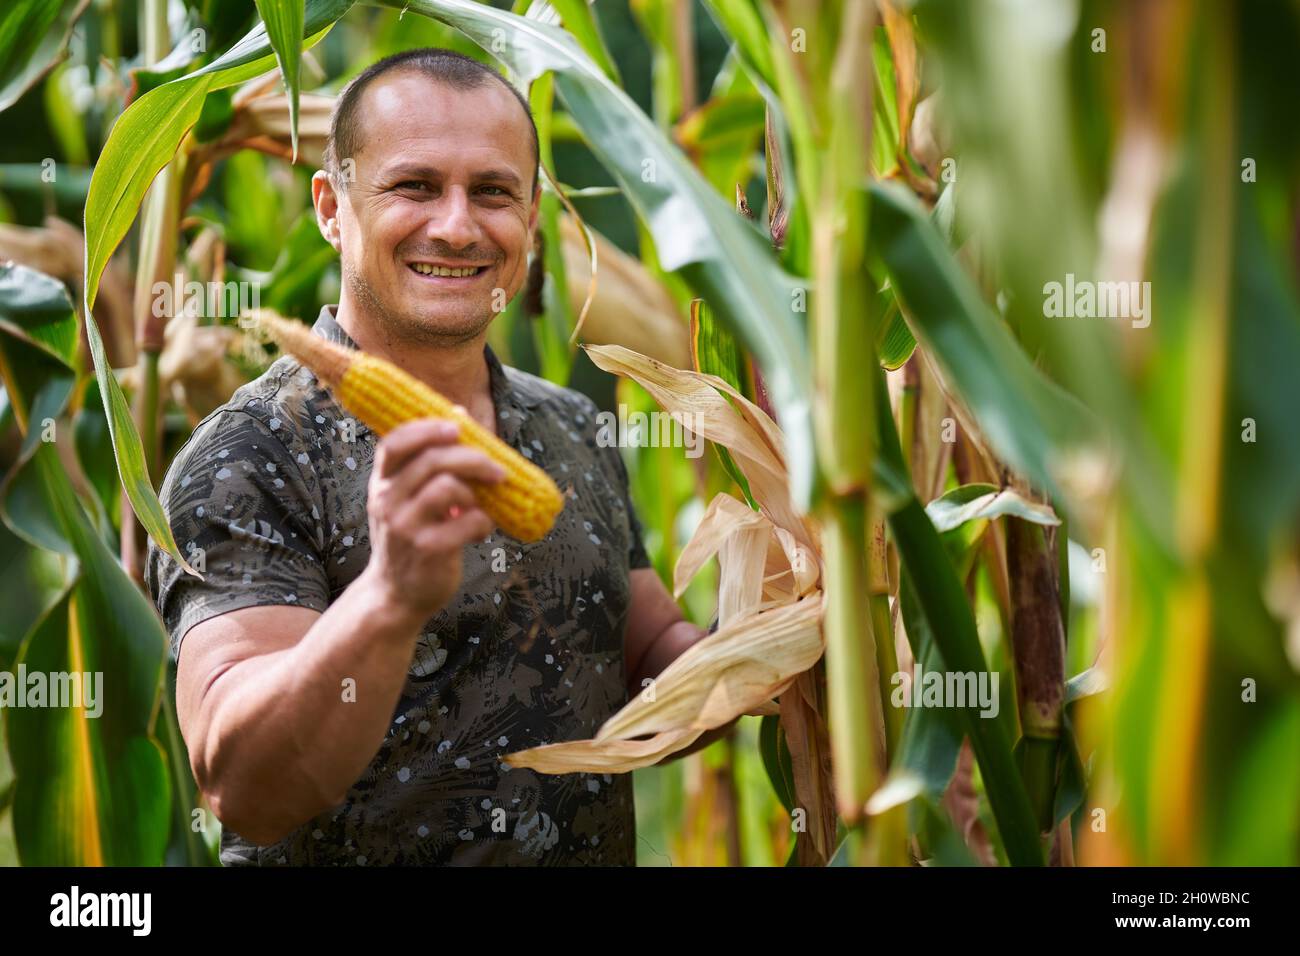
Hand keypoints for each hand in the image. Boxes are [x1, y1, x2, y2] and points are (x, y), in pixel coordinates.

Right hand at [362, 418, 503, 623]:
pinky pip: (467, 522)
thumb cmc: (411, 538)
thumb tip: (460, 415)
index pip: (396, 443)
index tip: (457, 426)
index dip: (427, 428)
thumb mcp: (408, 500)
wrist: (396, 595)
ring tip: (480, 508)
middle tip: (497, 471)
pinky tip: (481, 532)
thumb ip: (427, 463)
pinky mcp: (427, 550)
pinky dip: (483, 523)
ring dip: (476, 493)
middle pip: (432, 460)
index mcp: (382, 484)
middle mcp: (387, 502)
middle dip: (473, 459)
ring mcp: (404, 527)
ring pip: (448, 487)